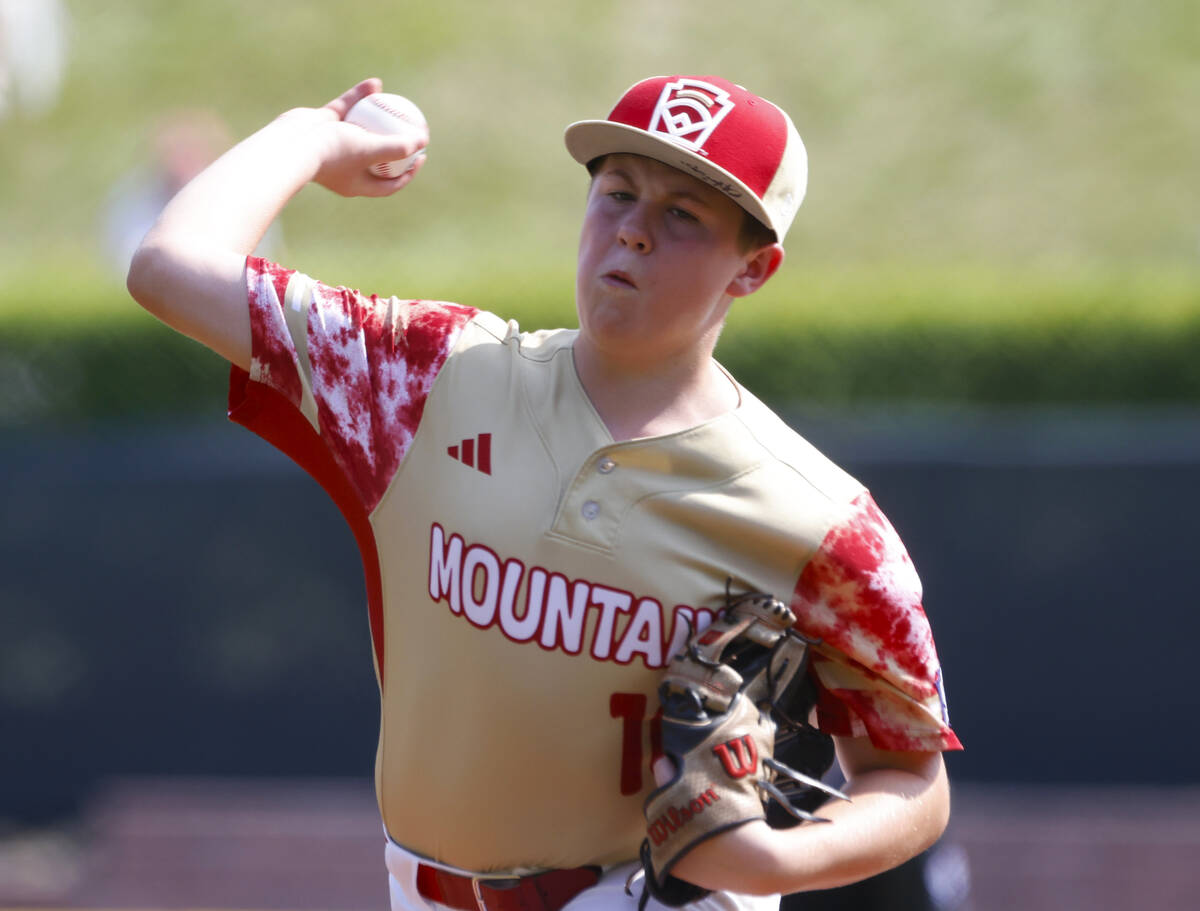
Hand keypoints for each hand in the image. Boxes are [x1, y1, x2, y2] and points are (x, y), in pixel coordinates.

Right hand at [276, 78, 428, 197]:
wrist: (289, 144)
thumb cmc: (332, 153)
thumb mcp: (370, 152)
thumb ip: (397, 148)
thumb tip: (423, 142)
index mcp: (356, 183)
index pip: (388, 183)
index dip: (407, 172)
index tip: (421, 156)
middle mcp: (345, 166)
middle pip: (377, 156)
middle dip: (395, 143)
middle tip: (412, 129)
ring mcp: (332, 144)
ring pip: (362, 128)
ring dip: (379, 115)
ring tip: (396, 103)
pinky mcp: (322, 123)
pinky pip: (347, 108)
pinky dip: (360, 97)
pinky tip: (375, 83)